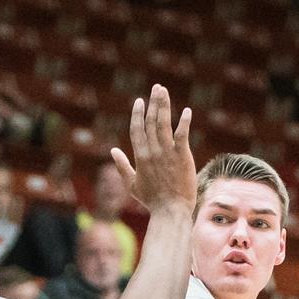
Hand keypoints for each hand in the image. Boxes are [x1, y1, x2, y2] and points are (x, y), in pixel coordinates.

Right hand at [109, 84, 195, 213]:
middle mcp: (152, 151)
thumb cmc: (152, 200)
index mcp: (140, 156)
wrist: (170, 210)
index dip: (137, 114)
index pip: (137, 129)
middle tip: (156, 88)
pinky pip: (182, 134)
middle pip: (151, 121)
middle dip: (153, 102)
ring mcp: (167, 153)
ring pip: (164, 123)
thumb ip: (122, 166)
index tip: (139, 101)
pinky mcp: (182, 156)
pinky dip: (184, 121)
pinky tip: (186, 110)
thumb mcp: (132, 184)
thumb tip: (112, 151)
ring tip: (164, 91)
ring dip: (163, 105)